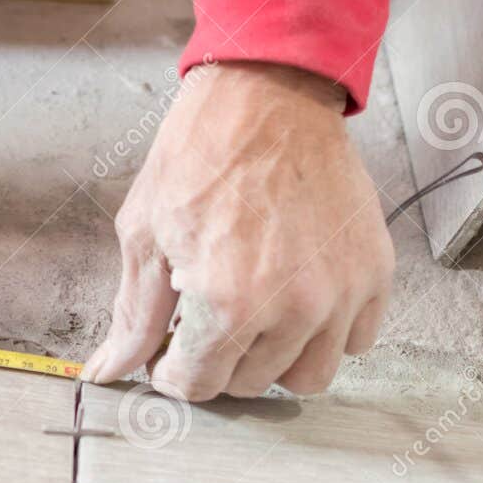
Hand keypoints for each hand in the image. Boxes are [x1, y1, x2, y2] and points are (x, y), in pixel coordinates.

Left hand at [83, 62, 392, 399]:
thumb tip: (108, 371)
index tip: (167, 353)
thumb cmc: (200, 156)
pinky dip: (323, 335)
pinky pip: (354, 342)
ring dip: (269, 359)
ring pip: (305, 377)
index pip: (198, 384)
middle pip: (248, 384)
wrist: (266, 97)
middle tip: (200, 323)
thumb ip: (132, 317)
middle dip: (215, 362)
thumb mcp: (144, 236)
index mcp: (228, 301)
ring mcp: (341, 293)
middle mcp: (293, 307)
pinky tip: (290, 302)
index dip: (172, 374)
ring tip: (246, 317)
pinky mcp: (374, 274)